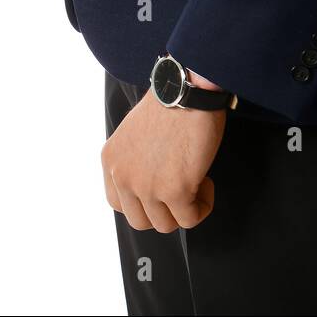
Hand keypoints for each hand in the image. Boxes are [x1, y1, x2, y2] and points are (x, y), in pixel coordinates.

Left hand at [101, 74, 226, 232]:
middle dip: (163, 211)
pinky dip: (203, 206)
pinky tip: (205, 180)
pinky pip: (190, 219)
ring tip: (195, 182)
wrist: (186, 92)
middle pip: (139, 221)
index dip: (143, 202)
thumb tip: (149, 184)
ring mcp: (145, 186)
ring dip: (184, 209)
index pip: (117, 203)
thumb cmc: (168, 108)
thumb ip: (133, 162)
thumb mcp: (133, 136)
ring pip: (164, 225)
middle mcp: (122, 176)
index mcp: (110, 161)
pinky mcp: (174, 190)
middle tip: (181, 189)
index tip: (162, 188)